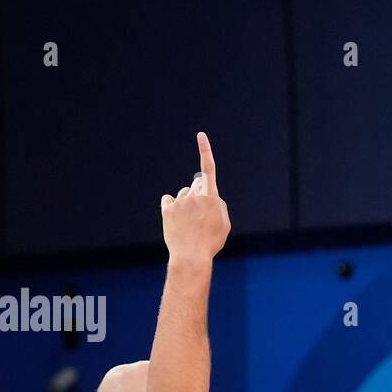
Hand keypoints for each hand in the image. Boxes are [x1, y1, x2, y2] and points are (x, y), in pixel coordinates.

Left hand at [161, 132, 230, 262]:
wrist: (191, 256)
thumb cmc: (210, 242)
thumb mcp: (224, 224)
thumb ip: (219, 205)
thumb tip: (210, 196)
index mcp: (211, 197)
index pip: (208, 168)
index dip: (205, 150)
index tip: (200, 135)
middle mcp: (195, 195)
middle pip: (196, 184)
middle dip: (199, 193)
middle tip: (199, 213)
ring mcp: (180, 202)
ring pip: (183, 193)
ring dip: (186, 202)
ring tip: (188, 222)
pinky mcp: (167, 209)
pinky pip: (168, 200)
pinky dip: (171, 206)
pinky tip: (175, 219)